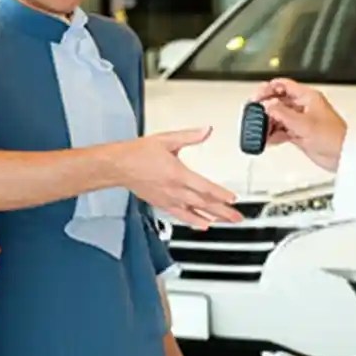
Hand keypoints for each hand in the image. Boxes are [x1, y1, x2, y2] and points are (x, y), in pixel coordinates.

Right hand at [109, 128, 242, 229]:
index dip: (220, 194)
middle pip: (203, 203)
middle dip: (222, 211)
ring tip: (225, 222)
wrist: (118, 165)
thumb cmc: (137, 153)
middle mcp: (174, 190)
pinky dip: (193, 221)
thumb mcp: (166, 139)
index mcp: (177, 174)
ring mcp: (167, 199)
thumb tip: (206, 130)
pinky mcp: (161, 204)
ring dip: (212, 218)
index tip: (233, 199)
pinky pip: (181, 215)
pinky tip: (202, 224)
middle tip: (237, 217)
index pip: (204, 187)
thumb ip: (189, 136)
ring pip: (194, 212)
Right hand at [251, 78, 346, 170]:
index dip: (267, 89)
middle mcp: (303, 107)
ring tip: (259, 130)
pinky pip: (281, 131)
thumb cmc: (334, 137)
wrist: (343, 156)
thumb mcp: (304, 124)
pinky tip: (267, 140)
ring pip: (278, 117)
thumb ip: (283, 114)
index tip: (256, 98)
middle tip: (253, 115)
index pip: (283, 86)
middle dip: (265, 108)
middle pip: (278, 101)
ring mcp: (301, 121)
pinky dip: (273, 135)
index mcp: (308, 97)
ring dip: (268, 124)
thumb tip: (268, 106)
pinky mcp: (299, 134)